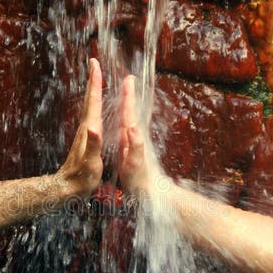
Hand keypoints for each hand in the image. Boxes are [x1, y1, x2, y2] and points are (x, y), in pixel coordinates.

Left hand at [57, 58, 102, 197]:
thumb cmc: (81, 178)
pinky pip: (92, 114)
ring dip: (94, 89)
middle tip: (94, 62)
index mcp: (90, 129)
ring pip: (90, 105)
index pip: (94, 101)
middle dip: (93, 80)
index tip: (95, 64)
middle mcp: (86, 127)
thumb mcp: (91, 163)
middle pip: (90, 99)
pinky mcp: (86, 138)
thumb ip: (93, 145)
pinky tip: (97, 105)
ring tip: (97, 77)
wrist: (67, 188)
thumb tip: (94, 127)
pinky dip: (95, 104)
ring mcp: (85, 132)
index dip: (96, 82)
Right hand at [118, 75, 165, 196]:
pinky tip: (122, 119)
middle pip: (130, 111)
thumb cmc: (140, 181)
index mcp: (132, 137)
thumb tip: (133, 126)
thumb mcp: (135, 164)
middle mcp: (134, 137)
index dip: (128, 96)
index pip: (129, 112)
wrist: (149, 194)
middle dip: (128, 95)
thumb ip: (136, 145)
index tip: (128, 79)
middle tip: (128, 78)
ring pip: (128, 118)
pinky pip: (125, 129)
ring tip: (124, 92)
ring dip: (126, 104)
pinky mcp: (130, 150)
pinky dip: (123, 119)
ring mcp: (132, 143)